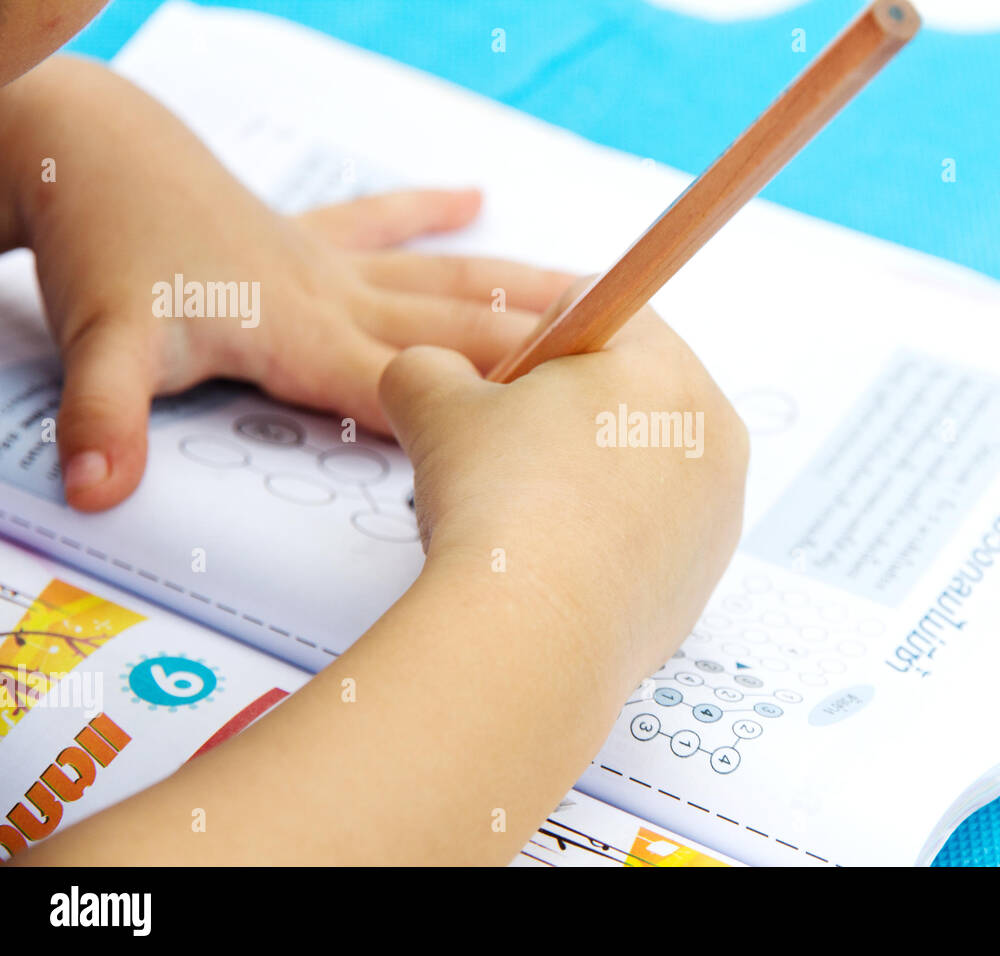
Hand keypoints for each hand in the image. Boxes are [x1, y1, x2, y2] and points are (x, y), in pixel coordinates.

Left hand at [0, 56, 571, 510]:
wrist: (88, 153)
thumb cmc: (107, 244)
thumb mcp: (105, 338)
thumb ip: (111, 413)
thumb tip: (98, 485)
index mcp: (312, 337)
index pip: (424, 386)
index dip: (497, 411)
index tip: (566, 440)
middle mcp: (342, 299)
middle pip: (465, 330)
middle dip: (546, 354)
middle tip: (627, 376)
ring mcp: (334, 265)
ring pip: (450, 279)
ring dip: (523, 289)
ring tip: (601, 296)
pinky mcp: (315, 239)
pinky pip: (385, 224)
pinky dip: (431, 212)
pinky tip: (475, 197)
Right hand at [379, 295, 749, 696]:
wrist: (533, 637)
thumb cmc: (503, 506)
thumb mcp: (436, 406)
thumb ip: (428, 366)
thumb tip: (429, 373)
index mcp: (666, 364)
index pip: (600, 309)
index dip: (536, 344)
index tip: (506, 394)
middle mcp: (714, 428)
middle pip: (629, 385)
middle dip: (566, 410)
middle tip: (512, 458)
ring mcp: (720, 506)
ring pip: (642, 458)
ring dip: (588, 470)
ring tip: (533, 513)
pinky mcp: (709, 571)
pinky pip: (655, 524)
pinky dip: (612, 529)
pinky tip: (562, 557)